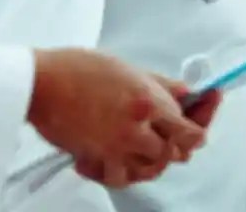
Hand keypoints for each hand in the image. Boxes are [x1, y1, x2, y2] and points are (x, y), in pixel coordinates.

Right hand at [71, 81, 223, 186]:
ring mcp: (113, 149)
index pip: (190, 131)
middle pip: (173, 154)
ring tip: (155, 146)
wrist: (41, 83)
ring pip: (149, 170)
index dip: (203, 125)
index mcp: (148, 104)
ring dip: (156, 160)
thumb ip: (162, 85)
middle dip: (180, 143)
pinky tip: (127, 160)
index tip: (204, 118)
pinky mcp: (93, 159)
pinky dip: (126, 173)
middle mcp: (134, 131)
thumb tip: (185, 93)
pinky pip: (119, 177)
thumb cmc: (77, 69)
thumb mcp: (130, 68)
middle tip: (181, 131)